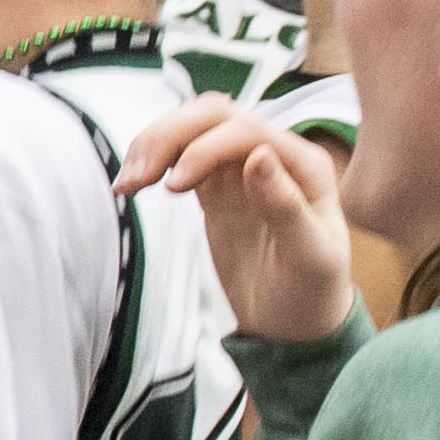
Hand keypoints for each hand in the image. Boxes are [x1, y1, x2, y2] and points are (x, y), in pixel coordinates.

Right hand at [121, 99, 356, 344]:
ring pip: (189, 128)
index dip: (201, 148)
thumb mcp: (312, 258)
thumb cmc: (312, 292)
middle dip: (167, 136)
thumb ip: (287, 207)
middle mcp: (273, 156)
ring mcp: (240, 169)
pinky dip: (150, 162)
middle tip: (135, 179)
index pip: (243, 130)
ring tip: (126, 186)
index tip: (172, 189)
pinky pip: (178, 155)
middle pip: (210, 116)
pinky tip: (131, 185)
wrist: (295, 322)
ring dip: (151, 146)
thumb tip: (258, 156)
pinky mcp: (215, 187)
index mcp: (302, 165)